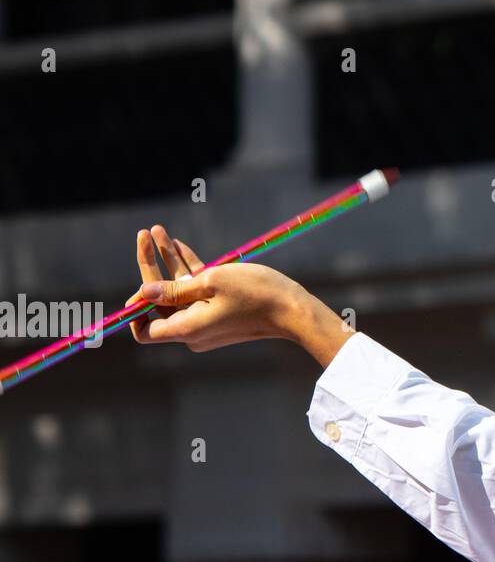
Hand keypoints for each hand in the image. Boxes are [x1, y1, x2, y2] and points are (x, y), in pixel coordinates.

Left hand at [130, 227, 350, 366]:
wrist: (294, 310)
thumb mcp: (213, 282)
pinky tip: (179, 245)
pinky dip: (189, 271)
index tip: (137, 284)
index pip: (145, 330)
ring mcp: (207, 320)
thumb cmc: (257, 294)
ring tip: (160, 231)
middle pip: (160, 302)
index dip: (134, 309)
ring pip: (179, 292)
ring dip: (169, 262)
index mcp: (187, 328)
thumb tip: (143, 292)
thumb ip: (175, 288)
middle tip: (144, 235)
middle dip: (151, 268)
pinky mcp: (221, 311)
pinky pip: (197, 292)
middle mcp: (192, 329)